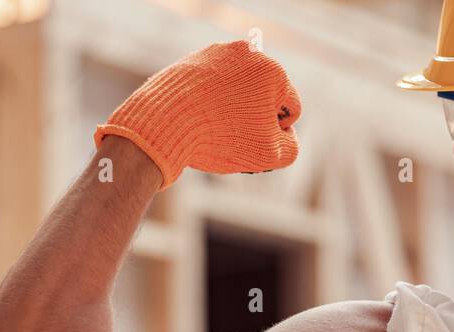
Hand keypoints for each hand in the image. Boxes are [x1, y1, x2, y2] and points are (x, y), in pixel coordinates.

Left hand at [94, 40, 301, 188]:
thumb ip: (290, 147)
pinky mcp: (192, 61)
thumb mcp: (268, 155)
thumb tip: (286, 134)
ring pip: (236, 93)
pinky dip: (208, 105)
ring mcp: (218, 54)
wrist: (163, 123)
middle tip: (232, 141)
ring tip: (212, 131)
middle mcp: (248, 54)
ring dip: (231, 114)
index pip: (291, 109)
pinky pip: (210, 88)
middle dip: (254, 122)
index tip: (253, 143)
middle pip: (262, 98)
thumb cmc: (220, 138)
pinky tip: (195, 120)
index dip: (277, 135)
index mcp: (273, 72)